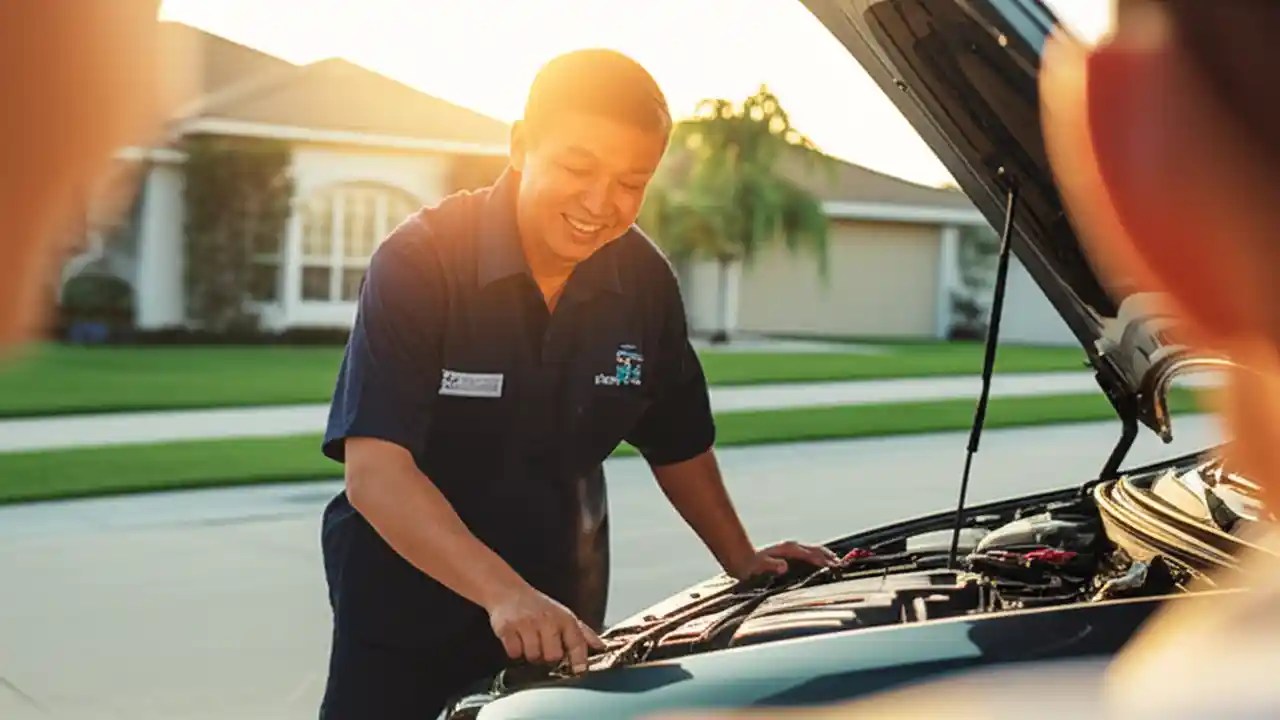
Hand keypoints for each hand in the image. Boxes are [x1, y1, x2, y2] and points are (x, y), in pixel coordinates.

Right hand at [486, 584, 605, 673]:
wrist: (508, 591)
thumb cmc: (539, 606)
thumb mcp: (563, 615)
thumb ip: (583, 633)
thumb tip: (601, 647)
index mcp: (564, 618)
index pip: (577, 642)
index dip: (580, 659)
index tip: (579, 670)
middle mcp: (547, 620)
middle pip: (553, 656)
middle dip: (548, 657)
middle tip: (544, 647)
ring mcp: (527, 623)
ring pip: (533, 656)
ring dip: (530, 654)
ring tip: (529, 641)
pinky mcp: (508, 628)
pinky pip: (514, 653)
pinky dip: (515, 651)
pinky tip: (517, 639)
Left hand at [728, 540, 839, 580]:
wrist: (741, 560)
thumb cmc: (750, 566)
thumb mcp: (759, 566)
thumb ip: (771, 565)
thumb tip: (783, 566)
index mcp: (788, 549)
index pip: (811, 554)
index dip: (824, 561)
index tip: (835, 568)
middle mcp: (792, 547)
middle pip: (816, 550)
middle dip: (830, 558)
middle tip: (842, 568)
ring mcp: (792, 549)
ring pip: (815, 551)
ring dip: (827, 557)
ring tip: (837, 566)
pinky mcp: (791, 554)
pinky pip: (810, 554)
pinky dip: (820, 558)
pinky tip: (823, 565)